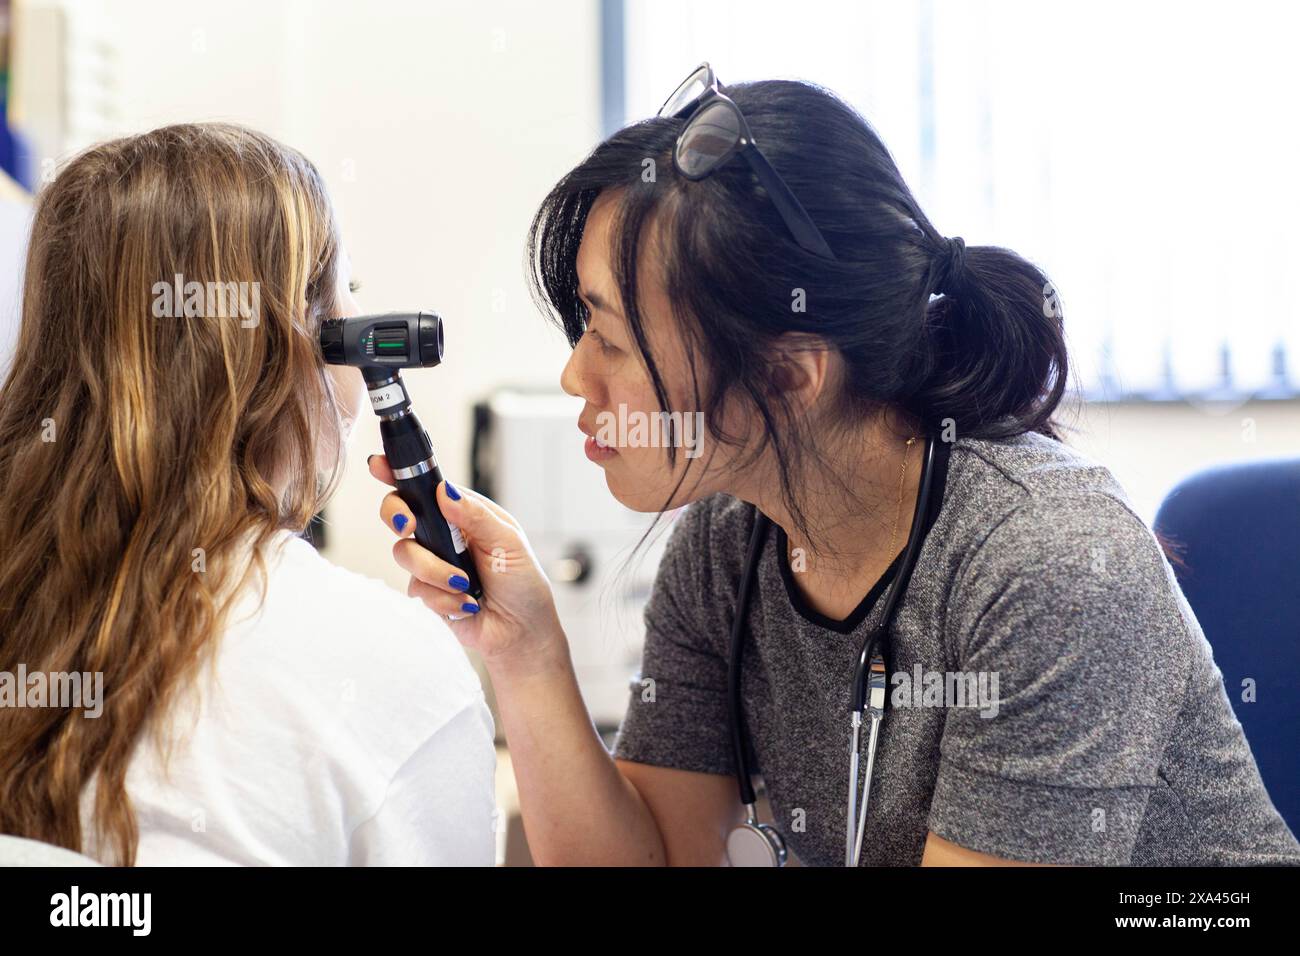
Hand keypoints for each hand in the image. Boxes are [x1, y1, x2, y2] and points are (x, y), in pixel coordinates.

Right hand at [369, 454, 563, 668]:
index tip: (378, 464)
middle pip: (399, 514)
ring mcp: (431, 563)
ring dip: (435, 571)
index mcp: (462, 513)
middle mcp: (441, 534)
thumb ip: (476, 516)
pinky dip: (445, 598)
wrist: (521, 631)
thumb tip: (444, 490)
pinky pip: (417, 589)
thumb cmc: (522, 582)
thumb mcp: (508, 543)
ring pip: (405, 554)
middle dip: (397, 517)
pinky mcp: (427, 592)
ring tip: (466, 585)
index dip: (397, 472)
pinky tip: (468, 604)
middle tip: (409, 527)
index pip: (426, 487)